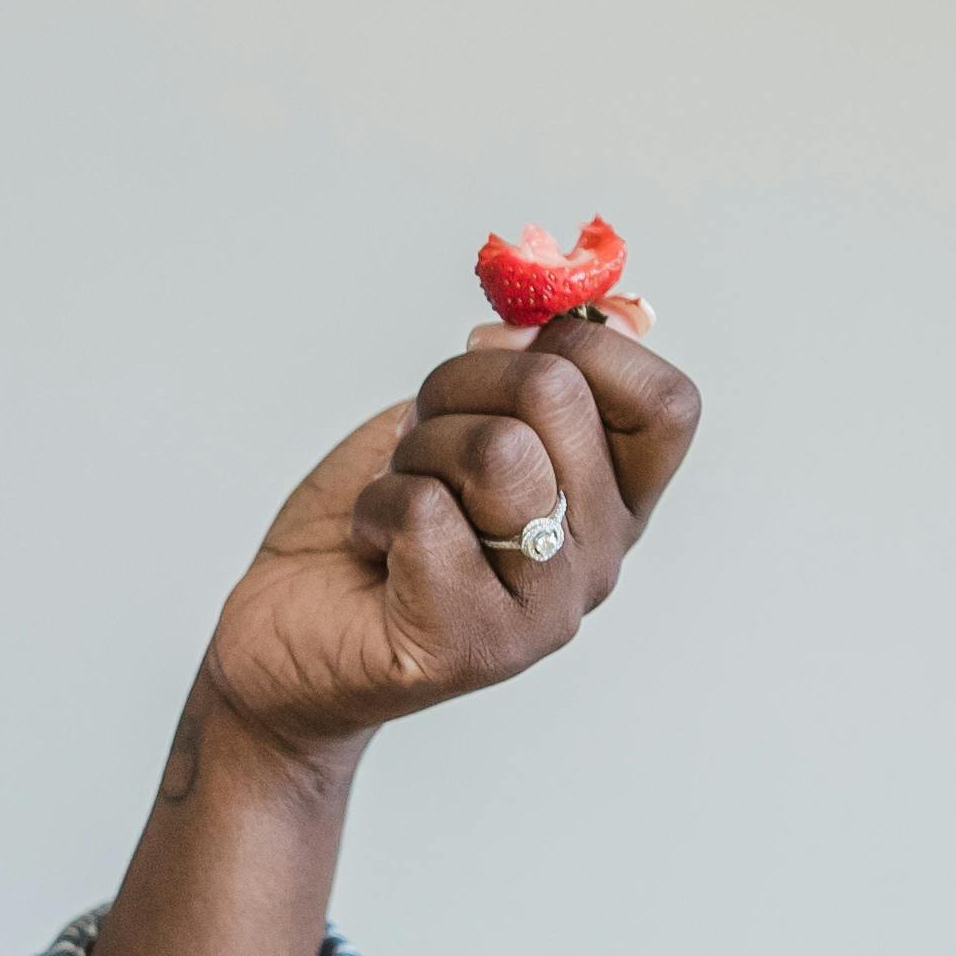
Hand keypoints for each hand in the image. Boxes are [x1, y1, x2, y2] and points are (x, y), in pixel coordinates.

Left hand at [201, 314, 702, 761]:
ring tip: (399, 492)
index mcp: (614, 501)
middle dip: (458, 384)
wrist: (286, 633)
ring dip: (415, 449)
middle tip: (422, 439)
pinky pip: (425, 511)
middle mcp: (600, 561)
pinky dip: (376, 507)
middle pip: (557, 394)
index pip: (668, 403)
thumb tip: (597, 308)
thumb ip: (533, 367)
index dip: (585, 348)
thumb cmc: (378, 520)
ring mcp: (545, 611)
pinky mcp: (473, 647)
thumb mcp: (459, 418)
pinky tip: (375, 547)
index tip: (507, 357)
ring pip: (496, 449)